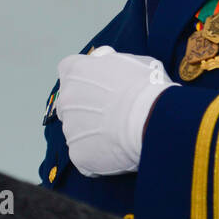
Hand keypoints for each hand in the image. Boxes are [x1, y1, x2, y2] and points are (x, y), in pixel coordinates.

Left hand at [55, 46, 177, 175]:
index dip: (84, 79)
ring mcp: (70, 129)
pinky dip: (97, 157)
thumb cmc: (147, 87)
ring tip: (119, 136)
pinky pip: (84, 156)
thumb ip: (111, 62)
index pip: (68, 71)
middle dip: (83, 109)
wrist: (153, 119)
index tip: (99, 86)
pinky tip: (117, 153)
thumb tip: (107, 62)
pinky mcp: (78, 154)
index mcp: (75, 71)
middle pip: (67, 104)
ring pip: (76, 132)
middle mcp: (66, 99)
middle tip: (109, 115)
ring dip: (91, 134)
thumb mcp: (132, 61)